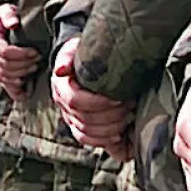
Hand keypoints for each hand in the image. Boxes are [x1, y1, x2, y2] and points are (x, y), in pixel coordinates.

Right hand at [0, 4, 40, 99]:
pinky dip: (13, 88)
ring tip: (35, 67)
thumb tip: (14, 23)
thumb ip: (9, 15)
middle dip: (25, 64)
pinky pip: (3, 83)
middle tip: (39, 59)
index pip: (6, 52)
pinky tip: (25, 87)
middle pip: (6, 66)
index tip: (36, 51)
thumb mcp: (6, 10)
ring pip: (4, 76)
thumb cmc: (3, 16)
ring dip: (21, 74)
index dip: (22, 54)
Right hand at [51, 38, 130, 159]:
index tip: (119, 97)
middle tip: (130, 105)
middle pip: (85, 119)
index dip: (98, 103)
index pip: (76, 101)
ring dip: (110, 128)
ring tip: (128, 116)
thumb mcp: (73, 49)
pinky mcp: (77, 126)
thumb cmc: (79, 55)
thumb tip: (61, 69)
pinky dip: (103, 140)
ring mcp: (69, 118)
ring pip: (87, 132)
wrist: (78, 63)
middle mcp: (63, 106)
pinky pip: (87, 139)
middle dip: (111, 115)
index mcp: (61, 88)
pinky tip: (119, 135)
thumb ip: (67, 58)